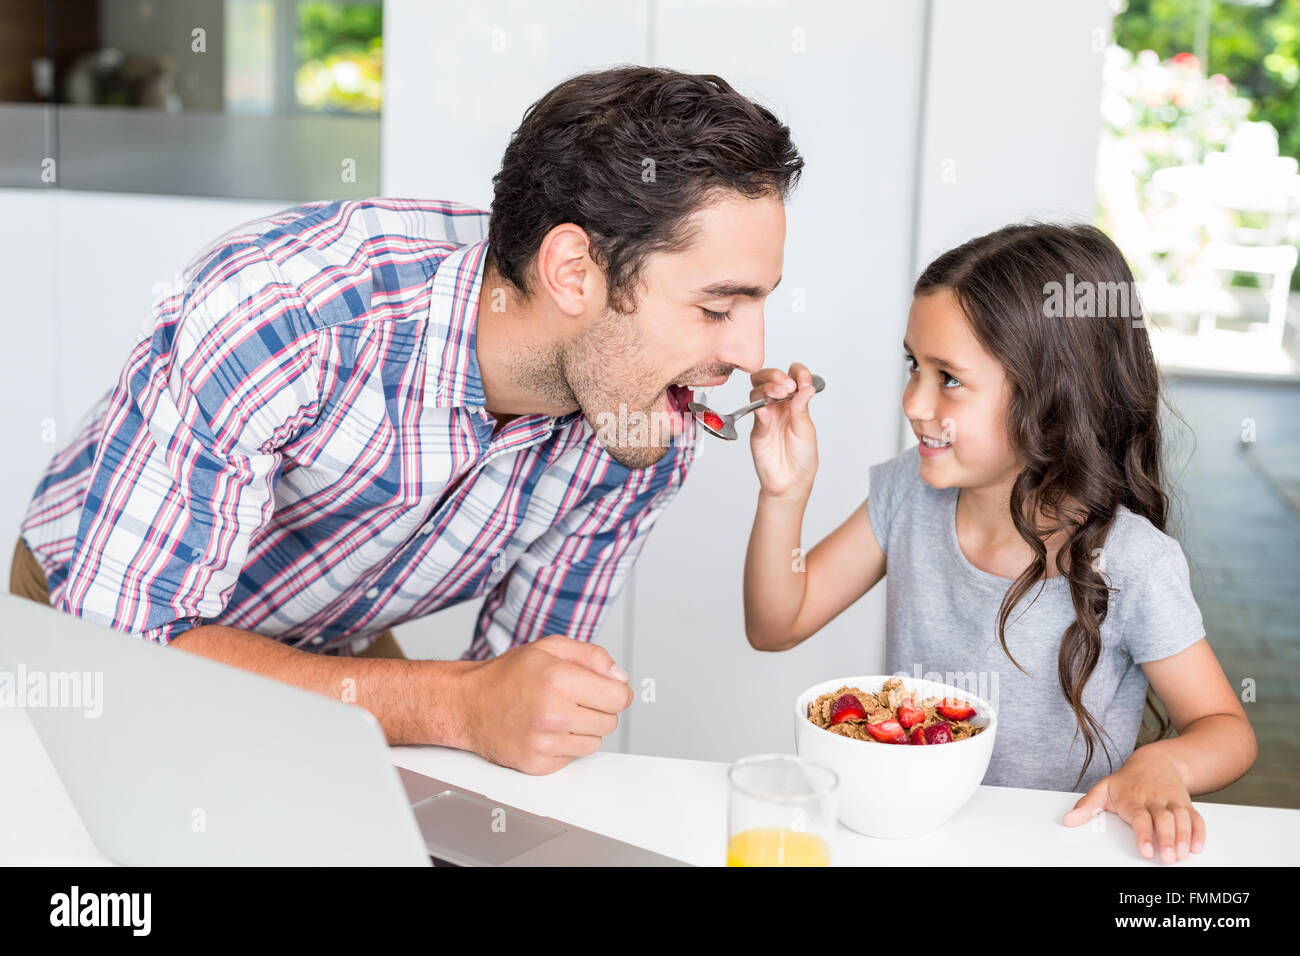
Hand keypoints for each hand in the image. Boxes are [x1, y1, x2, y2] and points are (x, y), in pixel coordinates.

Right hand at [456, 634, 633, 774]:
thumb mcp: (550, 648)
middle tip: (574, 698)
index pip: (620, 697)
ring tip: (558, 713)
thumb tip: (621, 677)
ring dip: (583, 729)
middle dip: (598, 709)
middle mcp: (553, 714)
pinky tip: (546, 730)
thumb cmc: (507, 675)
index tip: (603, 688)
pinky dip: (565, 745)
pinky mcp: (537, 764)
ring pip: (594, 743)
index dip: (615, 691)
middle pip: (610, 722)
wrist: (467, 704)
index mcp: (559, 680)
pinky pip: (573, 758)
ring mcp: (544, 743)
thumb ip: (592, 656)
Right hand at [748, 362, 818, 500]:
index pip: (792, 376)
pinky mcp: (757, 430)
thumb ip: (802, 408)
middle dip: (775, 376)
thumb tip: (805, 387)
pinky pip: (754, 414)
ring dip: (768, 388)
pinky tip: (766, 408)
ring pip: (757, 391)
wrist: (792, 481)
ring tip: (780, 394)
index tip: (803, 379)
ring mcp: (766, 416)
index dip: (797, 373)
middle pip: (768, 379)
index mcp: (795, 402)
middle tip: (787, 385)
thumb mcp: (807, 430)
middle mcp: (779, 406)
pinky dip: (759, 407)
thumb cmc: (802, 457)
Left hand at [1062, 748, 1204, 862]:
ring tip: (1182, 854)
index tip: (1145, 850)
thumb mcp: (1103, 788)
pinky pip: (1196, 817)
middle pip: (1163, 820)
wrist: (1156, 761)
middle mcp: (1154, 800)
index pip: (1139, 817)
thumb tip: (1068, 820)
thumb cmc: (1128, 781)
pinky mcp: (1186, 804)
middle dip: (1166, 839)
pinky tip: (1197, 846)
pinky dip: (1199, 832)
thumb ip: (1086, 805)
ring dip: (1184, 837)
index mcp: (1133, 798)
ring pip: (1181, 819)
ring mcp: (1172, 802)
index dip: (1143, 833)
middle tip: (1167, 858)